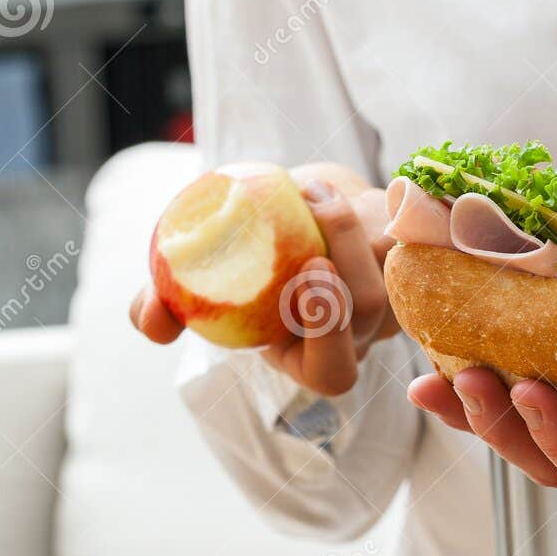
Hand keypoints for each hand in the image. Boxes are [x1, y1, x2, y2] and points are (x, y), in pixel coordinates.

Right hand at [130, 163, 397, 396]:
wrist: (299, 206)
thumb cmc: (241, 258)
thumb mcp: (200, 283)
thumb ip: (169, 304)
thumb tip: (149, 321)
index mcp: (314, 354)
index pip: (334, 370)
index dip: (327, 339)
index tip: (307, 287)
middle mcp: (361, 328)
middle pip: (368, 312)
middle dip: (343, 280)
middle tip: (312, 253)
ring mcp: (390, 287)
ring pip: (386, 266)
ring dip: (347, 227)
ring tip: (311, 194)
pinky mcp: (406, 247)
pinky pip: (408, 228)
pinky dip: (382, 203)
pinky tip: (350, 186)